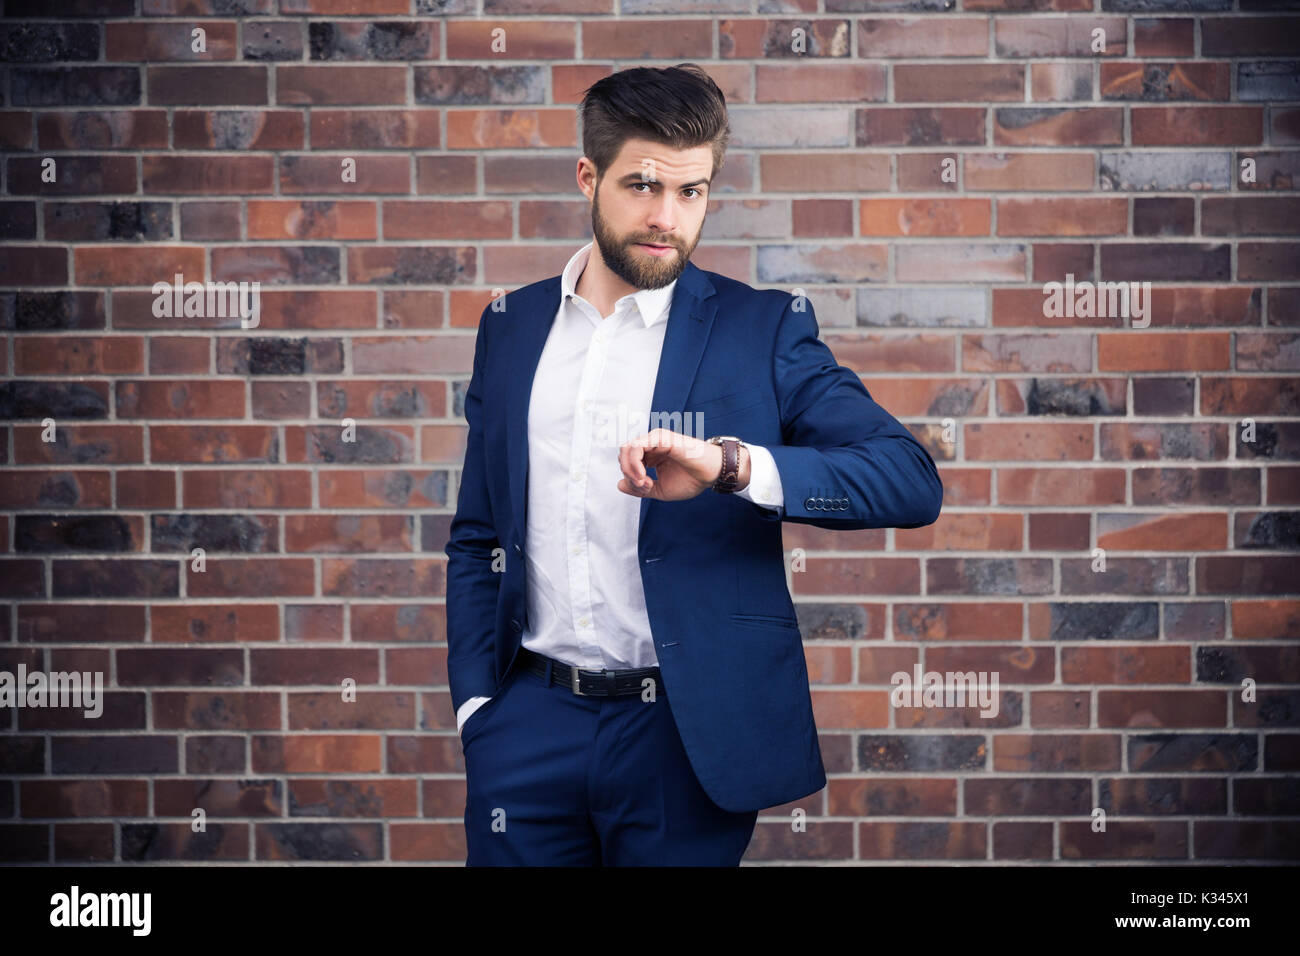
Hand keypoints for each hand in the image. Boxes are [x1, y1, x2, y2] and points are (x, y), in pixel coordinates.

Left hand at [617, 429, 748, 500]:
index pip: (627, 462)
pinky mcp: (660, 438)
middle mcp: (650, 445)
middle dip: (628, 474)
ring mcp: (655, 439)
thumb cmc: (691, 479)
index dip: (630, 478)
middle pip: (623, 455)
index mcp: (650, 455)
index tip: (646, 489)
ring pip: (626, 449)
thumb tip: (619, 484)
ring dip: (630, 470)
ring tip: (644, 482)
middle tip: (644, 486)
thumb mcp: (660, 490)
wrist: (712, 473)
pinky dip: (634, 463)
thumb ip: (639, 488)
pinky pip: (636, 447)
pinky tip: (643, 475)